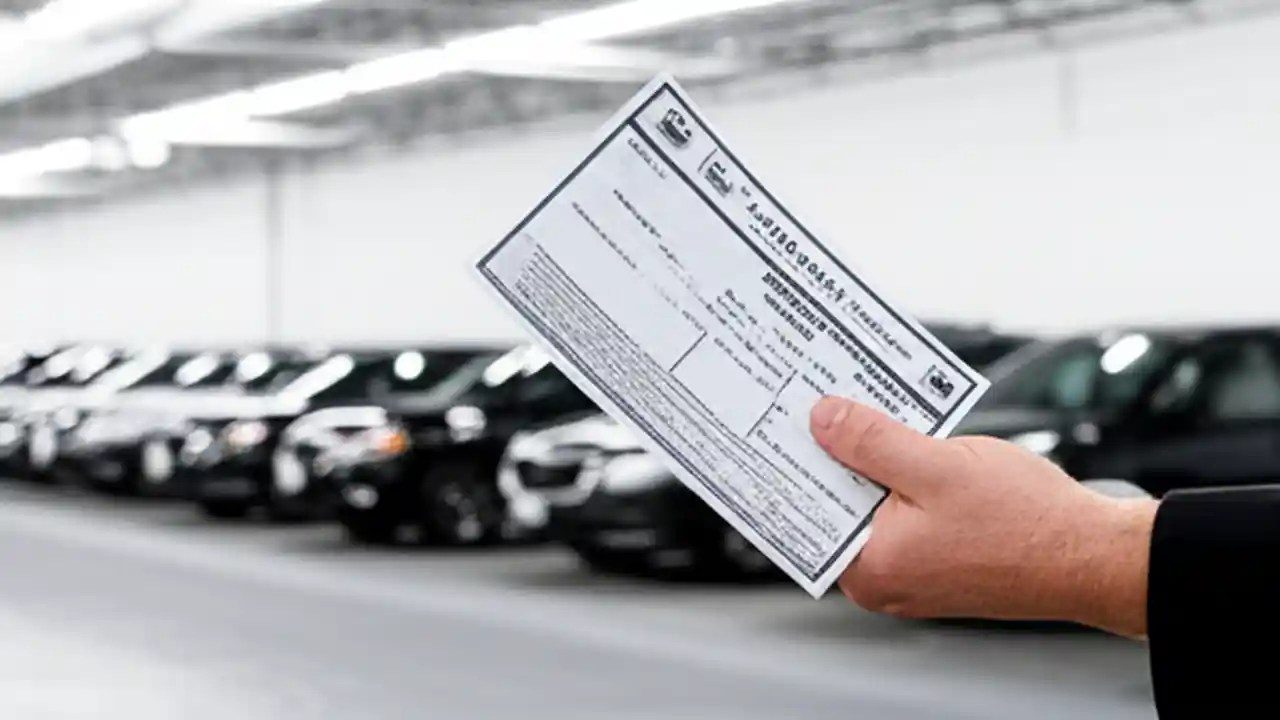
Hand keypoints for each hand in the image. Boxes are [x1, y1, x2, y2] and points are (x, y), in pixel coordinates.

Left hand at [810, 396, 1156, 637]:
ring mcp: (912, 572)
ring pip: (874, 501)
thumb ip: (871, 442)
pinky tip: (908, 438)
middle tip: (823, 397)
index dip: (796, 457)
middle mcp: (883, 579)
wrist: (1094, 557)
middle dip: (835, 450)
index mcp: (870, 567)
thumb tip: (822, 418)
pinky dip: (903, 474)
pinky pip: (904, 510)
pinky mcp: (938, 559)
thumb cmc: (1026, 523)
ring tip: (866, 409)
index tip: (783, 420)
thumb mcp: (936, 466)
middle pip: (838, 501)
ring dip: (874, 457)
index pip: (806, 508)